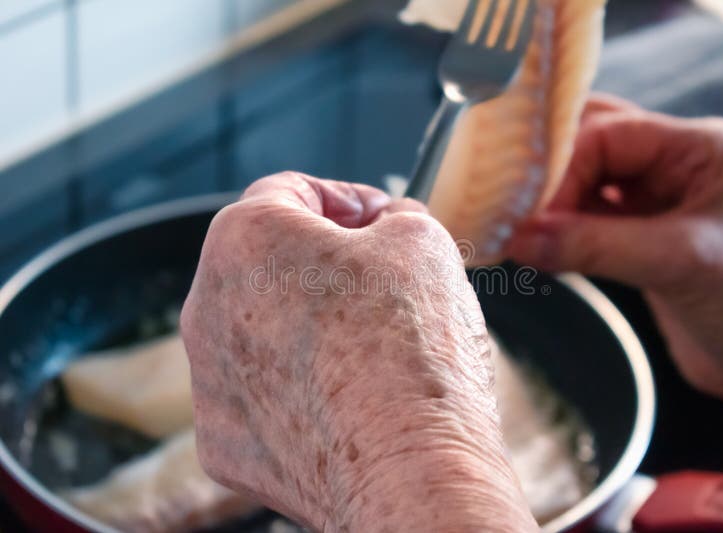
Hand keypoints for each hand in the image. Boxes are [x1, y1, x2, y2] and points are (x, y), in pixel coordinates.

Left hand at [181, 173, 536, 531]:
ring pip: (259, 329)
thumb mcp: (422, 241)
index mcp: (245, 239)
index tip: (376, 222)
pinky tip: (347, 398)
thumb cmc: (412, 352)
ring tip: (370, 348)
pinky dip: (296, 387)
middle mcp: (206, 306)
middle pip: (267, 263)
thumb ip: (391, 215)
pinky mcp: (225, 441)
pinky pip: (259, 393)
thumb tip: (383, 226)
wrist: (411, 473)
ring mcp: (209, 380)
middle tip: (379, 282)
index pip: (290, 191)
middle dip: (323, 263)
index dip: (345, 200)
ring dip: (307, 326)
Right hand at [507, 95, 722, 432]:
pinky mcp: (633, 230)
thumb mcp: (678, 266)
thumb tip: (518, 238)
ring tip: (516, 228)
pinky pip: (581, 212)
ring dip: (548, 200)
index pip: (609, 134)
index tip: (528, 214)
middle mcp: (674, 161)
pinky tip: (534, 245)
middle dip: (548, 172)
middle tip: (511, 208)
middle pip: (589, 140)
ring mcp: (652, 195)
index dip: (563, 169)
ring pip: (581, 176)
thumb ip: (597, 247)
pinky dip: (554, 226)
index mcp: (700, 147)